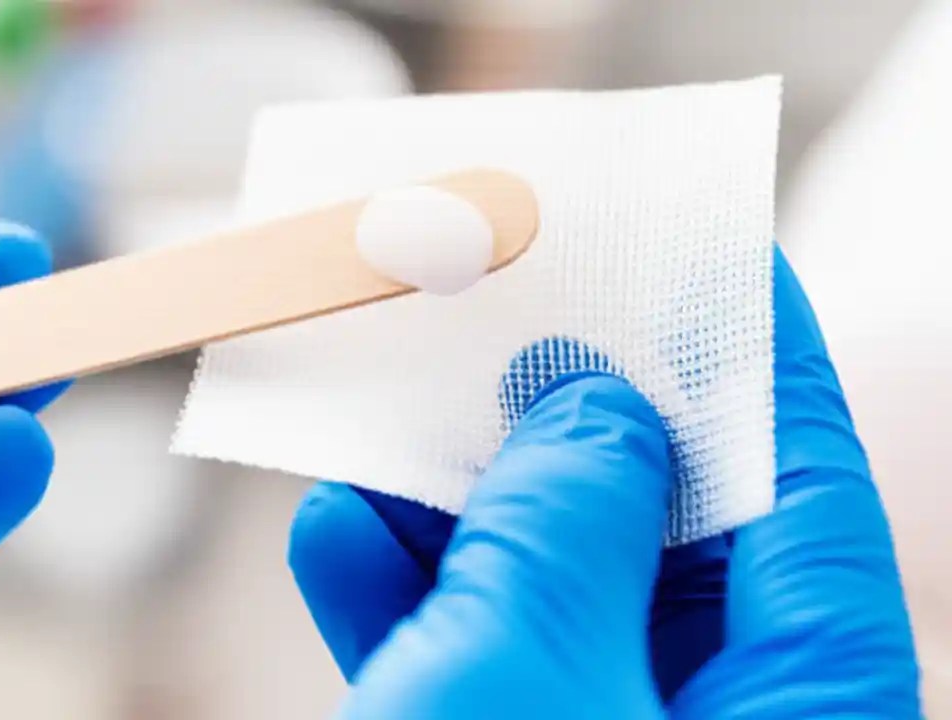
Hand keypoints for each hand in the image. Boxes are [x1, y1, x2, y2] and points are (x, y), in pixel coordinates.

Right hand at [289, 249, 920, 717]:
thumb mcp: (522, 671)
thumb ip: (565, 519)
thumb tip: (588, 406)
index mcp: (798, 706)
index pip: (804, 484)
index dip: (757, 350)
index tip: (712, 243)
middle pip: (662, 523)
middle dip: (566, 415)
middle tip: (507, 311)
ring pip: (547, 588)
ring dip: (449, 507)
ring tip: (379, 421)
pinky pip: (467, 662)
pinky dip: (399, 603)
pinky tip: (335, 537)